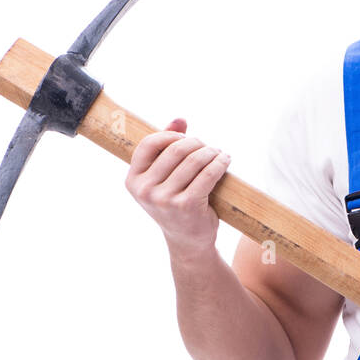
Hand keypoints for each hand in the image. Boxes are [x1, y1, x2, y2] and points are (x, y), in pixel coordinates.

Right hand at [125, 117, 230, 255]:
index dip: (171, 136)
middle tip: (208, 148)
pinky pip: (208, 174)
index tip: (187, 140)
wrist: (188, 240)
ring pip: (194, 160)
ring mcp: (165, 199)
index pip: (149, 143)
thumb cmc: (175, 202)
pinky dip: (220, 163)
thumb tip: (180, 119)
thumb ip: (167, 147)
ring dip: (212, 152)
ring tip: (219, 154)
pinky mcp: (187, 205)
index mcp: (133, 180)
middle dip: (197, 143)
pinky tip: (226, 161)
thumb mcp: (164, 177)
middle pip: (176, 149)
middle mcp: (145, 190)